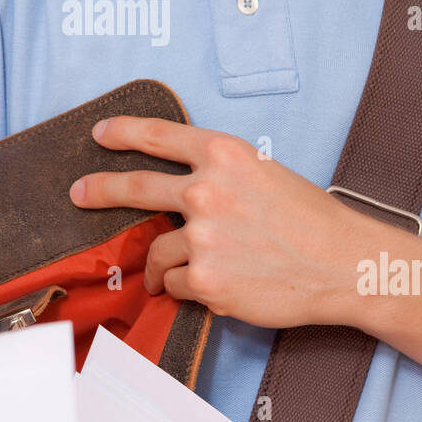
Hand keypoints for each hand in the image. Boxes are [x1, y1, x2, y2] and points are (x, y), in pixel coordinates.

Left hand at [68, 116, 367, 328]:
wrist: (342, 264)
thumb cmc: (310, 219)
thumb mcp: (264, 173)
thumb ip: (217, 175)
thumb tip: (177, 193)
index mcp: (224, 154)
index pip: (157, 136)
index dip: (121, 132)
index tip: (99, 133)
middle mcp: (206, 190)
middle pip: (134, 188)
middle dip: (98, 190)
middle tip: (79, 193)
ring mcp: (202, 237)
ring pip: (157, 251)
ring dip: (160, 266)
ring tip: (177, 274)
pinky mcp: (204, 280)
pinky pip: (175, 284)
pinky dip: (186, 288)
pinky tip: (218, 286)